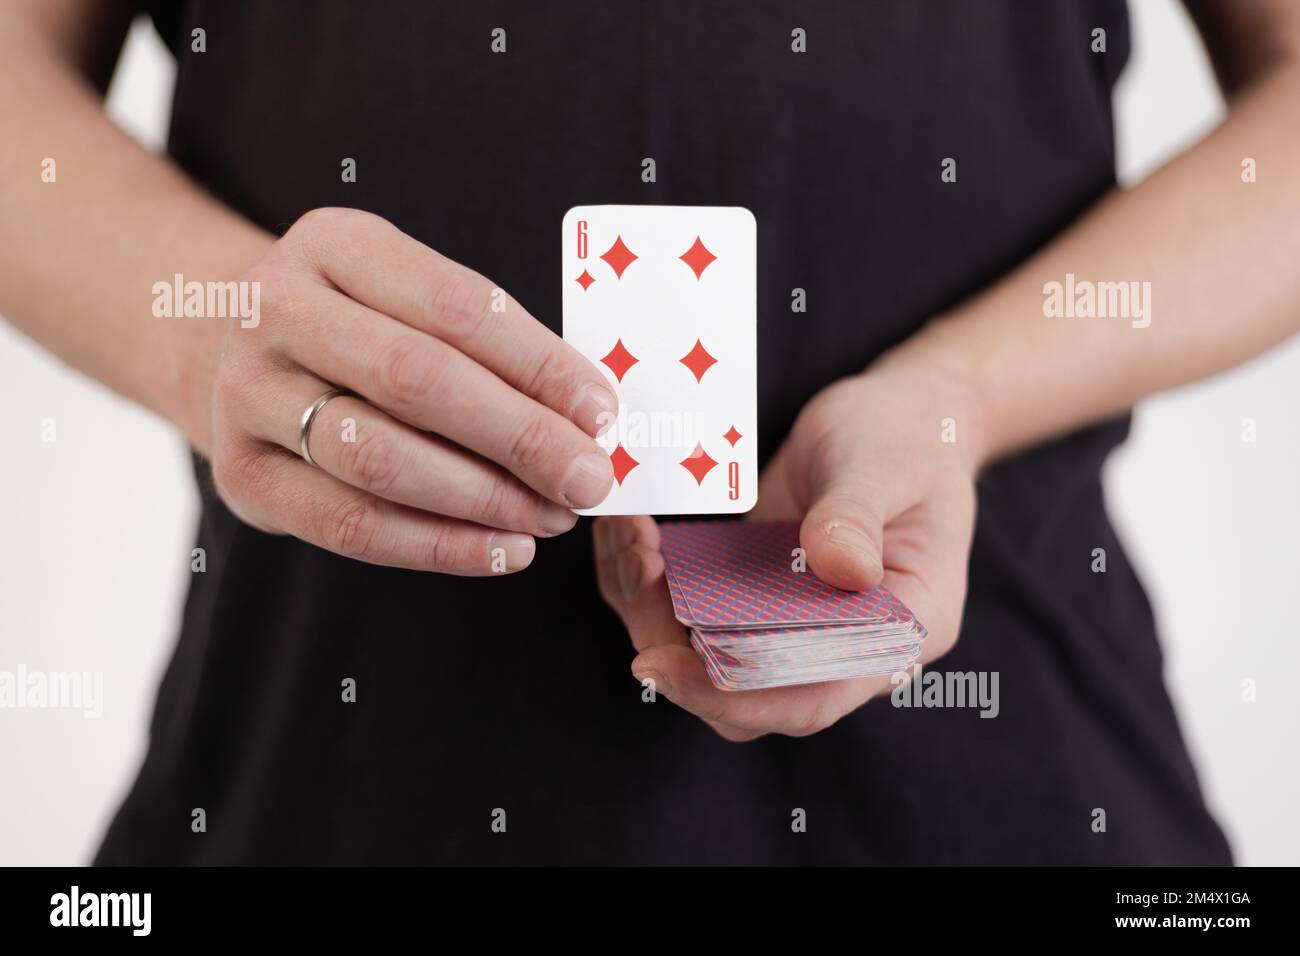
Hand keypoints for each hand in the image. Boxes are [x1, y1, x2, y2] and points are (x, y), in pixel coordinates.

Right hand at [205, 207, 617, 573]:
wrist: (243, 353)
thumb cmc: (364, 327)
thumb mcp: (413, 298)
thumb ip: (492, 345)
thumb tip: (590, 418)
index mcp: (334, 243)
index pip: (456, 305)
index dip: (539, 365)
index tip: (601, 414)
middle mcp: (275, 309)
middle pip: (417, 380)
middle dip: (521, 438)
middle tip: (589, 479)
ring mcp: (245, 393)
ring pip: (380, 458)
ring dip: (485, 498)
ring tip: (552, 515)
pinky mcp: (240, 475)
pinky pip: (350, 526)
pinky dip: (439, 547)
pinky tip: (504, 550)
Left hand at [594, 365, 977, 739]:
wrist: (899, 411)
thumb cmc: (906, 436)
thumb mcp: (882, 462)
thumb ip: (855, 514)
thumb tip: (839, 566)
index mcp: (899, 630)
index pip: (811, 698)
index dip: (734, 697)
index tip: (662, 666)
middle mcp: (845, 643)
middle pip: (747, 694)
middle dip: (675, 652)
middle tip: (637, 575)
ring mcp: (797, 621)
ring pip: (710, 659)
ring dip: (655, 613)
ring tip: (629, 542)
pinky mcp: (759, 593)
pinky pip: (698, 614)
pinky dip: (655, 584)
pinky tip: (632, 534)